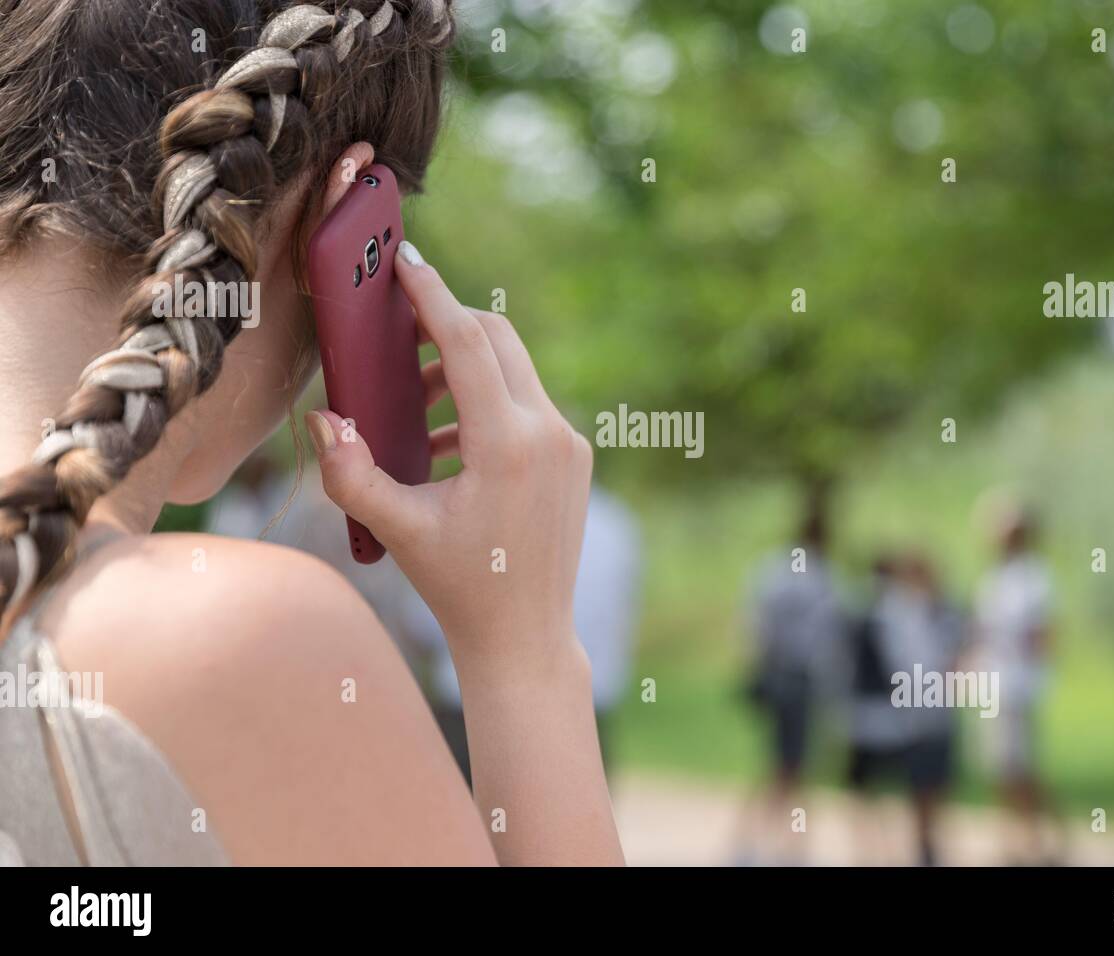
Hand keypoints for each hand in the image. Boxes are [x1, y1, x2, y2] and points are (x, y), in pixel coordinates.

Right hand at [305, 241, 592, 677]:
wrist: (526, 638)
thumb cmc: (461, 588)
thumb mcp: (397, 530)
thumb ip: (350, 471)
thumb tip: (323, 417)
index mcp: (509, 443)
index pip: (467, 340)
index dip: (431, 294)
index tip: (404, 260)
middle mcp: (550, 433)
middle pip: (498, 338)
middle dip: (447, 323)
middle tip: (398, 329)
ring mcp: (570, 444)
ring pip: (515, 370)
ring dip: (464, 368)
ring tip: (415, 405)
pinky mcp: (575, 458)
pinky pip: (528, 404)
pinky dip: (487, 403)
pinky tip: (448, 444)